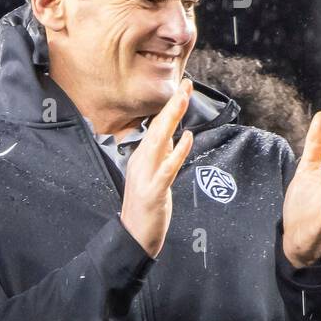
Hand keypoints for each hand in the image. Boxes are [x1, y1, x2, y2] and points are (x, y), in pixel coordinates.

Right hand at [120, 81, 193, 257]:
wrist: (134, 236)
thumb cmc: (145, 209)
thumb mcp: (154, 177)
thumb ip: (162, 157)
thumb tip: (172, 137)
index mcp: (142, 158)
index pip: (157, 127)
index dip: (170, 108)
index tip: (183, 88)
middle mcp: (141, 162)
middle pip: (158, 129)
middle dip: (173, 106)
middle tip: (187, 84)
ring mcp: (146, 176)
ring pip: (159, 142)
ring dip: (172, 120)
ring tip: (184, 100)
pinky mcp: (153, 191)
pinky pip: (167, 169)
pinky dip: (176, 152)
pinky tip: (186, 139)